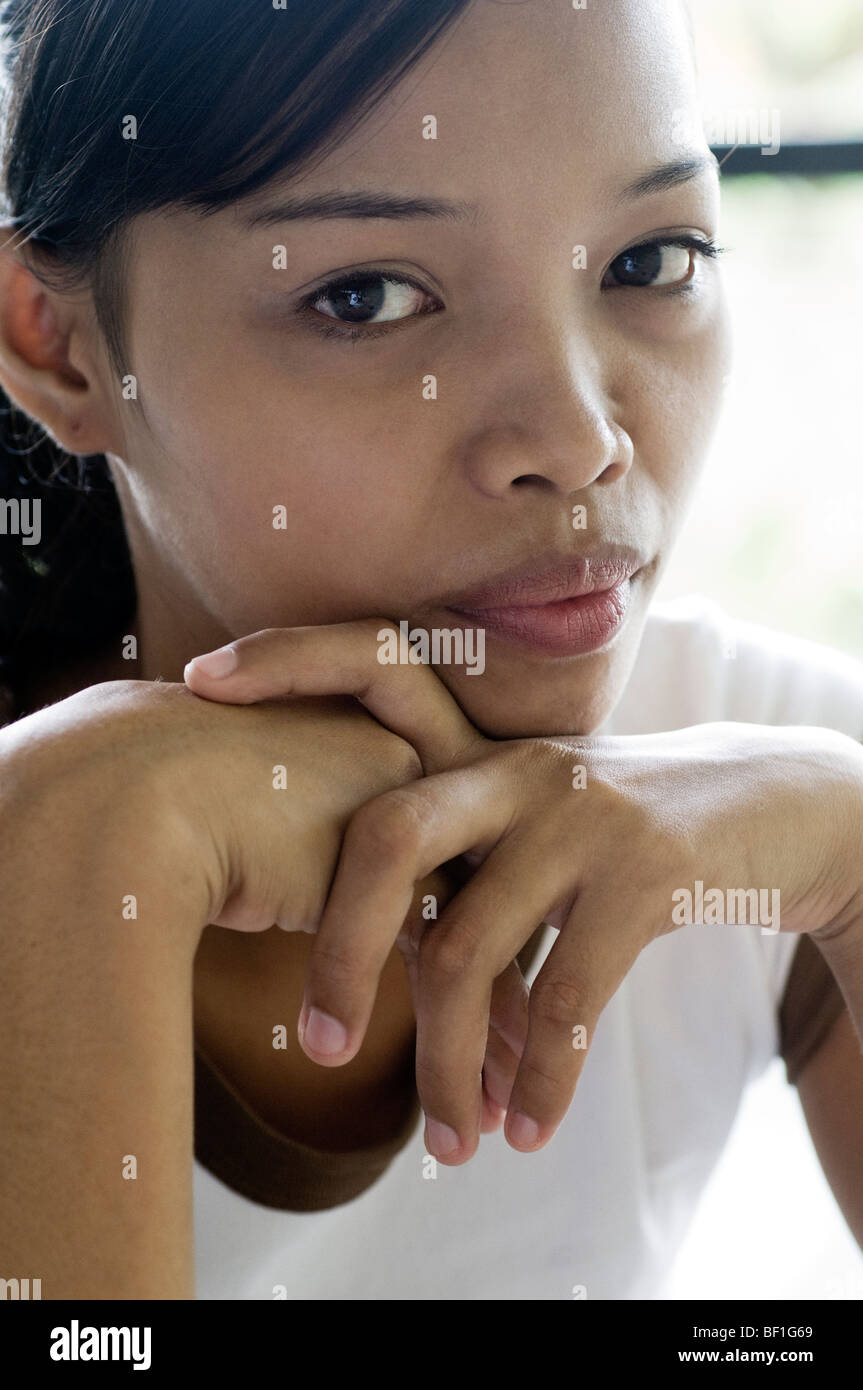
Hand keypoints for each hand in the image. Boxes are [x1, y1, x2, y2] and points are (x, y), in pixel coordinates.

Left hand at [186, 632, 862, 1163]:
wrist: (776, 805)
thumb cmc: (626, 830)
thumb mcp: (537, 820)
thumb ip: (459, 858)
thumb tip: (377, 957)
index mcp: (479, 750)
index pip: (375, 679)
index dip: (287, 666)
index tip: (204, 682)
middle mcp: (516, 769)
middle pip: (387, 836)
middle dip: (337, 950)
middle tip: (319, 1051)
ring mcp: (580, 813)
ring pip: (469, 951)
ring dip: (447, 1066)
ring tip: (447, 1144)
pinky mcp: (646, 870)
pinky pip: (564, 1000)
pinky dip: (540, 1081)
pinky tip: (528, 1131)